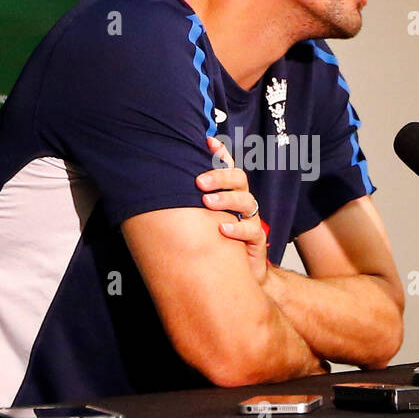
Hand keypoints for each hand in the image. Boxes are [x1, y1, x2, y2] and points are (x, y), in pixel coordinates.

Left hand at [197, 135, 268, 284]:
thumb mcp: (200, 219)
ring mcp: (250, 220)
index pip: (228, 167)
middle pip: (239, 179)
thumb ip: (189, 200)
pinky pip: (252, 230)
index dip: (220, 154)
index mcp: (229, 193)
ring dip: (226, 199)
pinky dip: (237, 228)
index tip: (208, 141)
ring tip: (207, 202)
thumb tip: (162, 180)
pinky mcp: (256, 241)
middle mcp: (241, 203)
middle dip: (220, 177)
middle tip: (199, 182)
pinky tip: (222, 229)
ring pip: (247, 201)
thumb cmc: (215, 243)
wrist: (235, 275)